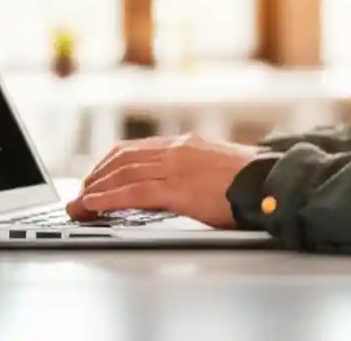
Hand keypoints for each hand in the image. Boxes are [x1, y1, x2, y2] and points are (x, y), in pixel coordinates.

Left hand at [65, 134, 263, 227]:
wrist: (272, 182)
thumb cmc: (253, 181)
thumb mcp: (218, 167)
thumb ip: (195, 170)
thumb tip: (183, 185)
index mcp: (186, 145)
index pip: (135, 150)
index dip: (109, 164)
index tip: (96, 176)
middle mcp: (177, 151)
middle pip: (122, 160)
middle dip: (96, 177)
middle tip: (80, 194)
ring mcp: (176, 168)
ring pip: (122, 174)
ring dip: (94, 190)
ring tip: (78, 204)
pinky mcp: (178, 190)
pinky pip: (133, 192)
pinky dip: (108, 199)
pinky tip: (93, 206)